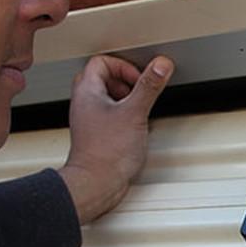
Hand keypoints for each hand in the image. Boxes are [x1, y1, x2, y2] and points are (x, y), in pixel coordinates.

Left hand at [59, 55, 172, 223]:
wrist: (96, 184)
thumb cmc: (106, 153)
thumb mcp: (134, 113)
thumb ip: (148, 86)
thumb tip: (161, 65)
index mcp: (87, 92)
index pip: (101, 62)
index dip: (124, 67)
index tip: (139, 80)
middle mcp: (84, 104)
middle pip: (103, 77)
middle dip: (126, 81)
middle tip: (139, 91)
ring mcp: (90, 120)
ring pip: (107, 96)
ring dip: (126, 98)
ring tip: (139, 108)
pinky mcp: (98, 134)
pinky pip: (110, 114)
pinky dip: (125, 114)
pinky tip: (136, 126)